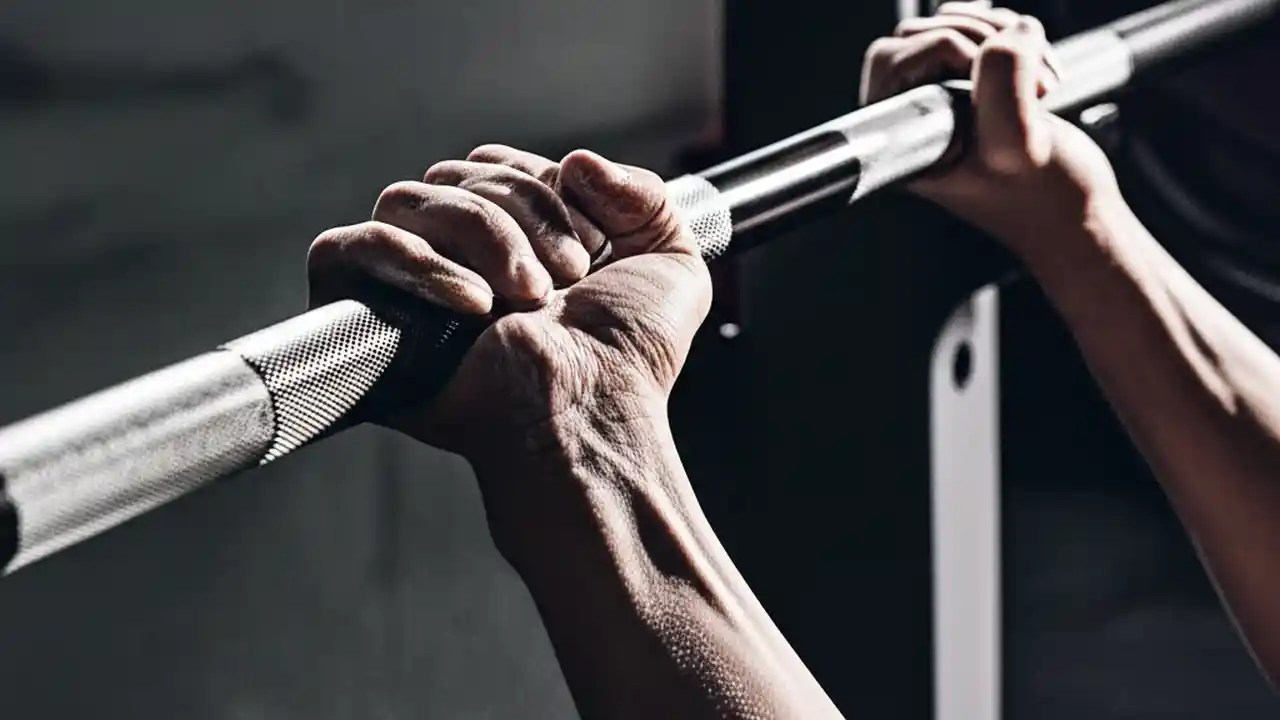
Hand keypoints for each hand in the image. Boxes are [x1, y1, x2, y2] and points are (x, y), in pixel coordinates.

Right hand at [306, 145, 710, 468]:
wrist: (591, 417)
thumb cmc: (627, 360)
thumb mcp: (670, 259)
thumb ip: (642, 191)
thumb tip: (576, 159)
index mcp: (515, 236)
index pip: (498, 163)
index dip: (546, 189)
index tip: (591, 250)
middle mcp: (460, 253)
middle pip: (457, 175)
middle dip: (524, 215)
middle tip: (566, 279)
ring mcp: (411, 283)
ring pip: (410, 199)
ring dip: (483, 237)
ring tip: (528, 298)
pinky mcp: (368, 314)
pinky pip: (352, 247)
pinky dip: (417, 263)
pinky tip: (475, 303)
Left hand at [862, 2, 1120, 260]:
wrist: (1081, 214)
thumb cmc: (1046, 200)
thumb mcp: (1021, 143)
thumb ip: (1001, 81)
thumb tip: (1009, 31)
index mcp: (901, 141)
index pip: (891, 59)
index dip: (944, 51)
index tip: (988, 88)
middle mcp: (913, 122)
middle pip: (917, 32)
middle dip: (978, 38)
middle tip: (1025, 81)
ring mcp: (943, 102)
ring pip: (949, 24)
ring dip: (1002, 34)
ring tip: (1038, 80)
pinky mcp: (974, 88)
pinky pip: (978, 29)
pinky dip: (1013, 33)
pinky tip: (1038, 68)